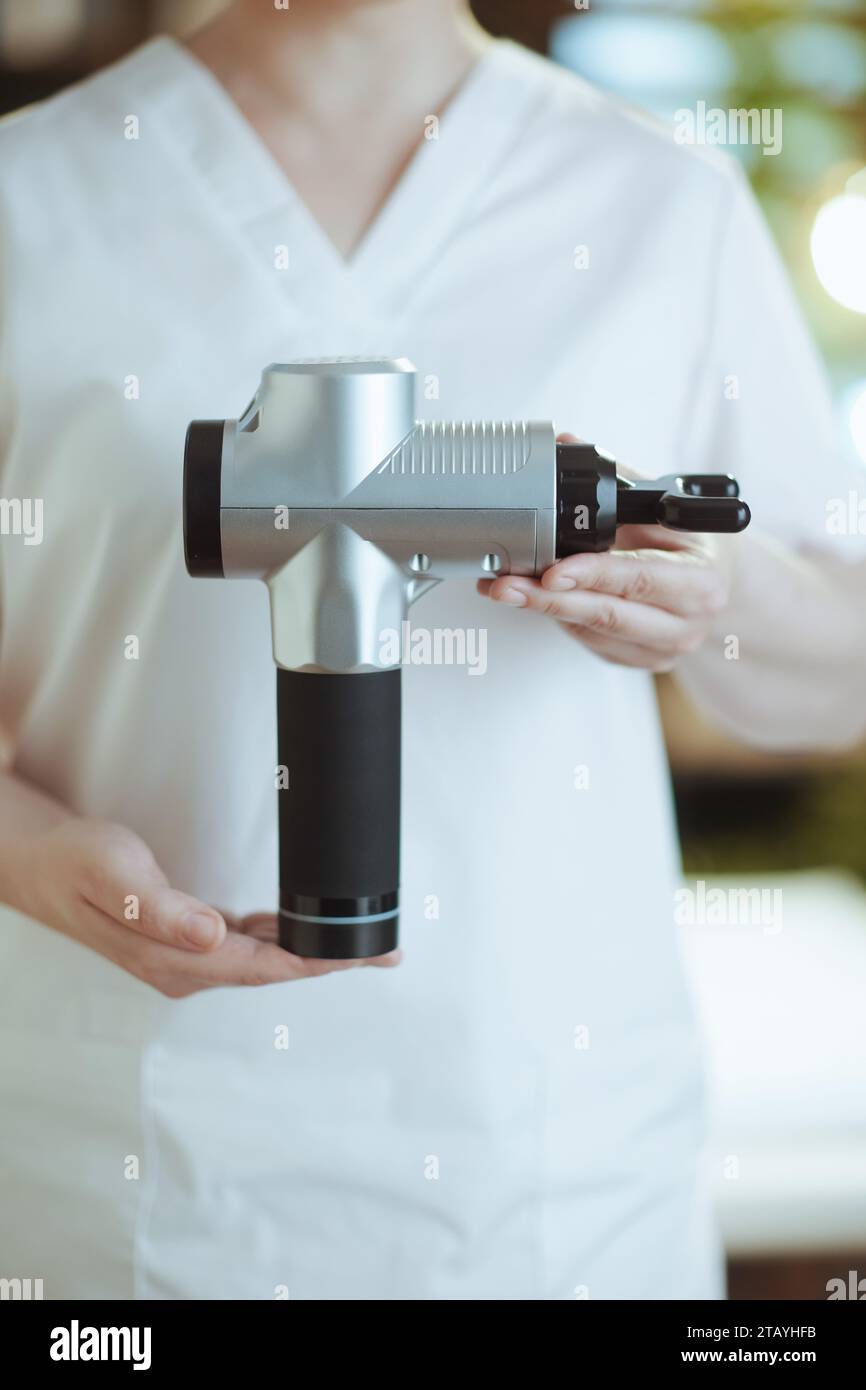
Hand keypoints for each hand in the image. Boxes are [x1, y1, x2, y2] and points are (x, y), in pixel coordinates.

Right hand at [5, 818, 398, 996]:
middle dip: (331, 961)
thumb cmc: (74, 866)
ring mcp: (186, 956)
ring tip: (360, 945)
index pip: (264, 967)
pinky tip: (302, 928)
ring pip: (265, 959)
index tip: (362, 957)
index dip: (318, 963)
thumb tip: (210, 933)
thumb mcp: (115, 878)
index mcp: (175, 958)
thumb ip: (162, 909)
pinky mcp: (187, 939)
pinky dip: (282, 939)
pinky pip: (248, 946)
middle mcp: (186, 966)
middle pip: (275, 969)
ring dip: (312, 953)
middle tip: (386, 952)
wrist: (42, 866)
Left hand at [478, 437, 729, 671]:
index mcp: (701, 582)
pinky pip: (591, 643)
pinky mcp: (640, 661)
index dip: (591, 576)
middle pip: (607, 614)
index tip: (551, 572)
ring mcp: (664, 649)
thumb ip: (618, 478)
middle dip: (548, 599)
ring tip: (505, 587)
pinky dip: (560, 619)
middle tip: (505, 585)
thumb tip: (568, 446)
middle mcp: (687, 622)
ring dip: (543, 609)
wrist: (716, 582)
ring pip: (592, 632)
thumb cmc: (691, 543)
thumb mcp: (667, 506)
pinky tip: (537, 600)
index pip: (638, 578)